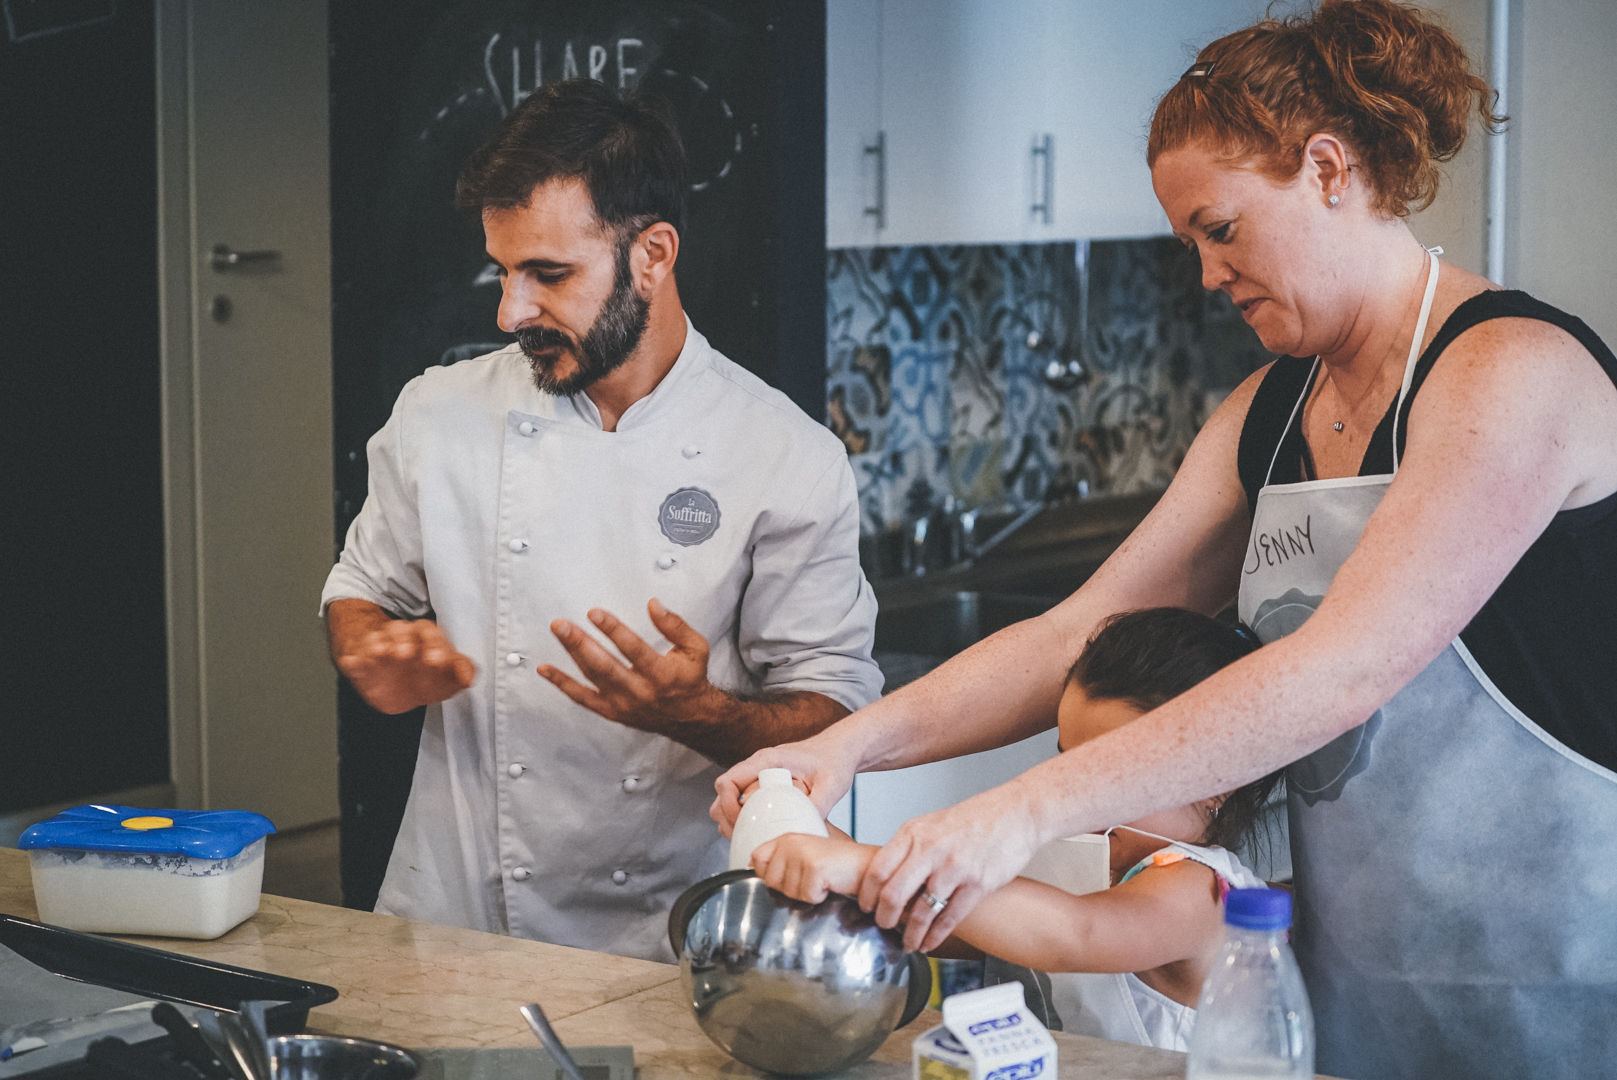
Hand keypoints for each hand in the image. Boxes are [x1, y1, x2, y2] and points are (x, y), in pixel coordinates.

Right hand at [333, 617, 476, 713]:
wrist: (389, 683)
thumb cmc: (423, 675)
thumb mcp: (445, 676)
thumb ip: (460, 672)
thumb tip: (468, 676)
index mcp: (425, 637)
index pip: (430, 634)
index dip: (435, 645)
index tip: (440, 660)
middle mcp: (401, 638)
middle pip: (404, 632)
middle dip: (405, 640)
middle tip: (407, 653)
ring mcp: (378, 647)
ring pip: (379, 639)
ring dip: (380, 644)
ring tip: (380, 651)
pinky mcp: (359, 661)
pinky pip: (354, 657)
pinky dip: (353, 660)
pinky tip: (352, 662)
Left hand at [538, 598, 714, 733]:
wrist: (689, 717)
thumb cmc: (690, 678)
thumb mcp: (696, 648)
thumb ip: (675, 625)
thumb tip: (654, 604)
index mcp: (662, 674)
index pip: (633, 649)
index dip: (613, 630)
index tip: (594, 613)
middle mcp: (640, 691)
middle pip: (605, 666)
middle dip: (580, 643)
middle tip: (562, 624)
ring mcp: (623, 704)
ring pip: (592, 677)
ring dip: (571, 653)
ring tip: (558, 631)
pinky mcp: (611, 712)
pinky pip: (582, 698)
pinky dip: (562, 684)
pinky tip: (545, 669)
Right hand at [711, 736, 857, 837]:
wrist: (840, 749)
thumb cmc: (834, 760)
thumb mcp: (831, 785)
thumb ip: (818, 807)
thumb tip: (802, 831)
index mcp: (768, 760)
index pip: (728, 782)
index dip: (728, 807)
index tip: (742, 824)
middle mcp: (757, 765)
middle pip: (722, 793)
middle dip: (727, 818)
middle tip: (745, 836)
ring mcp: (758, 774)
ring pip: (728, 798)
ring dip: (732, 818)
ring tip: (751, 835)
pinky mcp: (763, 783)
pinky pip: (741, 800)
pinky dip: (743, 816)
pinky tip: (760, 828)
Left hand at [751, 833, 873, 903]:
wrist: (868, 866)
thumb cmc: (838, 866)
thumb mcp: (805, 857)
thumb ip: (780, 860)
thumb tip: (752, 866)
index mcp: (786, 838)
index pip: (756, 859)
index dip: (769, 874)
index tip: (790, 875)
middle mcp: (790, 842)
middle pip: (770, 881)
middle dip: (790, 888)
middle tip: (812, 879)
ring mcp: (802, 853)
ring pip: (788, 892)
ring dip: (807, 893)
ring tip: (823, 880)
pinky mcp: (815, 867)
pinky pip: (806, 896)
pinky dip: (819, 897)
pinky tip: (830, 884)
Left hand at [859, 786, 1042, 951]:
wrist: (1017, 812)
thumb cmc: (976, 818)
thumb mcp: (932, 823)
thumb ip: (909, 848)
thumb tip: (887, 878)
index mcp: (914, 833)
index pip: (877, 870)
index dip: (867, 895)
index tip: (866, 908)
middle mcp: (930, 849)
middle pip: (893, 895)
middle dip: (884, 920)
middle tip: (883, 928)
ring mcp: (954, 868)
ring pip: (921, 913)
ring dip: (911, 935)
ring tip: (908, 944)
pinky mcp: (978, 884)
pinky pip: (949, 918)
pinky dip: (936, 936)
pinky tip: (930, 943)